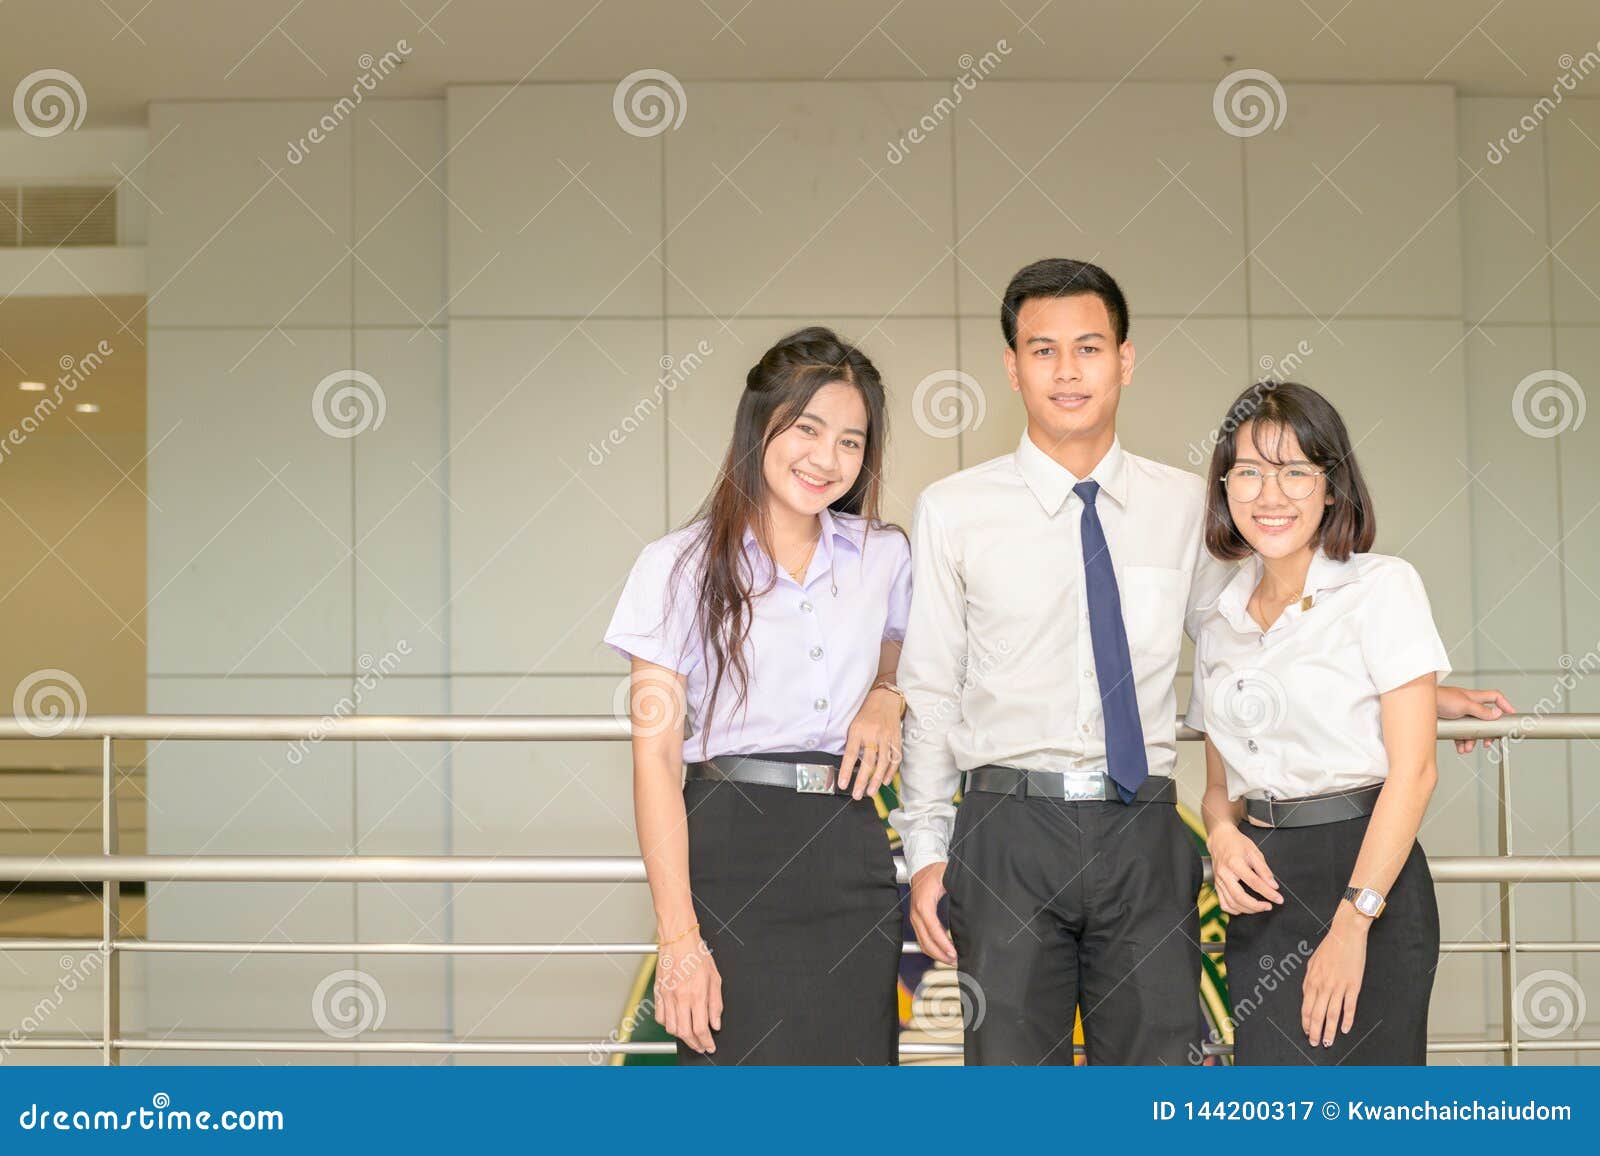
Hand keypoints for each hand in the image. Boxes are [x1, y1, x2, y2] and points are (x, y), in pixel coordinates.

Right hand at [655, 935, 721, 1053]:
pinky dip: (667, 1024)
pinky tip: (675, 1023)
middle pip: (685, 1033)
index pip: (701, 1028)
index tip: (710, 1046)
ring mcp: (667, 995)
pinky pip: (660, 1016)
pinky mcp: (657, 992)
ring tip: (689, 1036)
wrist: (678, 938)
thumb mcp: (715, 977)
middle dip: (694, 1044)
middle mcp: (680, 997)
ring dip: (681, 1037)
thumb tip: (716, 1023)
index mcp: (697, 993)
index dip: (706, 1041)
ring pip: (671, 1028)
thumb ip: (716, 1003)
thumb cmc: (696, 953)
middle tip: (701, 1045)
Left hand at [837, 687, 902, 799]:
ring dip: (876, 780)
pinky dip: (890, 772)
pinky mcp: (896, 739)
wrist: (885, 699)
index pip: (850, 754)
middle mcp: (873, 735)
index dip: (846, 771)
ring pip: (883, 763)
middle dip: (862, 781)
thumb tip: (848, 766)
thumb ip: (852, 744)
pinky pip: (895, 759)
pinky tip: (884, 781)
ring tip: (871, 792)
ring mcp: (886, 737)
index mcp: (858, 731)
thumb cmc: (866, 714)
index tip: (843, 784)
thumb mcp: (853, 725)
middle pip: (868, 762)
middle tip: (858, 795)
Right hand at [908, 861, 956, 964]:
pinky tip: (943, 950)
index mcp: (924, 904)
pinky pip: (921, 938)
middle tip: (955, 960)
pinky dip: (931, 947)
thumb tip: (971, 900)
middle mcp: (916, 913)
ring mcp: (914, 917)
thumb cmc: (934, 871)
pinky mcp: (916, 919)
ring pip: (922, 942)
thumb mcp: (947, 877)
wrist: (921, 866)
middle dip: (940, 954)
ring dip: (935, 953)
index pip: (933, 929)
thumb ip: (957, 889)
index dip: (943, 944)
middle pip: (925, 941)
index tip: (954, 953)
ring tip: (950, 959)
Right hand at [1206, 824, 1283, 913]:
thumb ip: (1264, 870)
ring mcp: (1218, 881)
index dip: (1268, 893)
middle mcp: (1224, 874)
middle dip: (1256, 906)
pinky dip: (1235, 910)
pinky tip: (1244, 907)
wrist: (1220, 839)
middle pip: (1239, 897)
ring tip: (1259, 907)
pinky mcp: (1216, 885)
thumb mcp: (1254, 852)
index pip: (1254, 882)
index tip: (1279, 899)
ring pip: (1231, 903)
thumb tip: (1273, 886)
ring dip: (1247, 909)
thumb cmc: (1237, 844)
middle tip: (1269, 906)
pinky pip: (1224, 904)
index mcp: (1235, 863)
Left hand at [1301, 910, 1368, 1046]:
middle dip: (1315, 1031)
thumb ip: (1309, 980)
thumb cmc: (1329, 948)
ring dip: (1330, 1030)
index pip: (1306, 1007)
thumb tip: (1307, 995)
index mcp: (1312, 980)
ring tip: (1329, 1042)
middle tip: (1316, 1043)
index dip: (1306, 1022)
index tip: (1307, 1032)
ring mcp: (1339, 986)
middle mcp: (1323, 985)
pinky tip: (1345, 1029)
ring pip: (1332, 1014)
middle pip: (1317, 1014)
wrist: (1346, 935)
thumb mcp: (1312, 962)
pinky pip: (1349, 1006)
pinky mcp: (1353, 985)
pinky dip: (1347, 1020)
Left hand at [1437, 685, 1515, 753]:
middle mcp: (1468, 706)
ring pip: (1472, 730)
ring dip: (1472, 741)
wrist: (1419, 704)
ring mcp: (1459, 714)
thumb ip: (1481, 710)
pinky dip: (1462, 742)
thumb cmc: (1440, 699)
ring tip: (1468, 748)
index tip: (1511, 715)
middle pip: (1485, 720)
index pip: (1495, 697)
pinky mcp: (1451, 722)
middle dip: (1486, 733)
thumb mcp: (1465, 705)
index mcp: (1474, 698)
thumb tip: (1497, 714)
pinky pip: (1460, 734)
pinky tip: (1460, 748)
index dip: (1505, 705)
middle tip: (1487, 742)